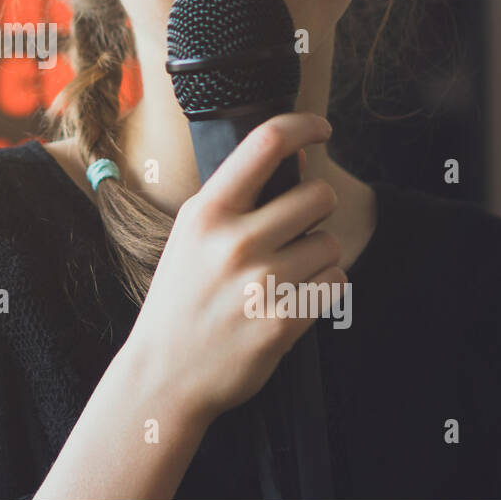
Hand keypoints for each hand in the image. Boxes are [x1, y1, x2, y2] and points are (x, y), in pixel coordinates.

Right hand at [125, 111, 345, 427]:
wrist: (165, 373)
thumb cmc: (181, 298)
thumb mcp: (191, 237)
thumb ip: (236, 199)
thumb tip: (296, 157)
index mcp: (206, 212)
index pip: (265, 144)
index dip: (303, 126)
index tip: (320, 130)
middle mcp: (234, 242)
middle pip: (318, 196)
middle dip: (315, 212)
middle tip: (293, 232)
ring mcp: (261, 283)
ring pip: (331, 243)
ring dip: (318, 257)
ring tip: (284, 276)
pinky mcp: (284, 321)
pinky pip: (336, 283)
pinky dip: (323, 290)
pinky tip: (292, 300)